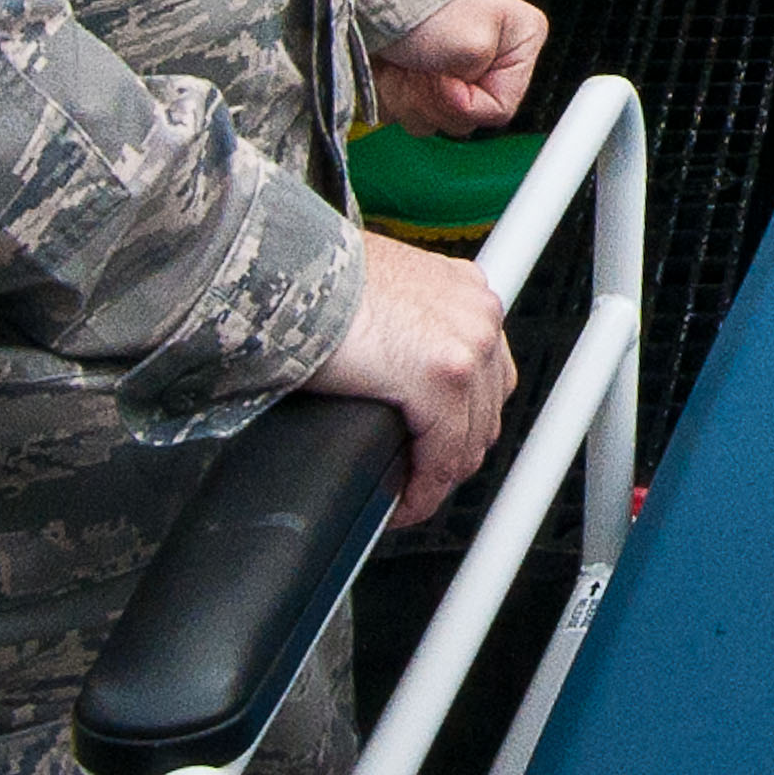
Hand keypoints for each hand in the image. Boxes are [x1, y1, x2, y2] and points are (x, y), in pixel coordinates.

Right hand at [316, 234, 517, 527]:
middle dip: (452, 452)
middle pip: (485, 409)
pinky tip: (401, 503)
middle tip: (415, 477)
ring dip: (438, 476)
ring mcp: (467, 344)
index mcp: (464, 290)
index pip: (485, 373)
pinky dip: (423, 490)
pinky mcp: (443, 378)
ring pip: (469, 439)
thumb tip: (391, 369)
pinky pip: (443, 457)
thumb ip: (403, 324)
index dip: (462, 420)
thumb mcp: (378, 292)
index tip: (436, 447)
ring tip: (405, 494)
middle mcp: (477, 312)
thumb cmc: (314, 278)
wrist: (288, 271)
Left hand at [375, 0, 546, 133]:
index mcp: (517, 45)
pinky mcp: (412, 76)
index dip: (466, 103)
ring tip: (404, 61)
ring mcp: (446, 69)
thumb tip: (455, 110)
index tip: (447, 78)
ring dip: (407, 95)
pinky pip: (401, 110)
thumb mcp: (473, 47)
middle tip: (422, 65)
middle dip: (432, 99)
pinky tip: (389, 66)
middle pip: (461, 119)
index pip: (500, 109)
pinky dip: (389, 92)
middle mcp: (486, 60)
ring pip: (429, 119)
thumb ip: (478, 97)